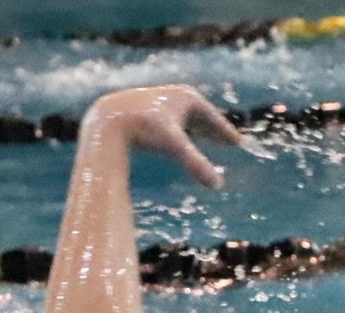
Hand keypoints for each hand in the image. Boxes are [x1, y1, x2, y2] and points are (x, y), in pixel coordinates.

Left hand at [83, 85, 241, 187]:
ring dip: (195, 129)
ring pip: (182, 117)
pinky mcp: (143, 107)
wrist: (106, 119)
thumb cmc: (142, 130)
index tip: (237, 143)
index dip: (225, 133)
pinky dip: (175, 129)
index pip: (213, 119)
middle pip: (201, 116)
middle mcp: (175, 94)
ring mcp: (158, 99)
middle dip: (214, 130)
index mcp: (188, 98)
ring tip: (204, 139)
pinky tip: (174, 137)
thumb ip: (195, 164)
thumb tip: (218, 185)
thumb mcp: (173, 146)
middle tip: (227, 142)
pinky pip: (166, 120)